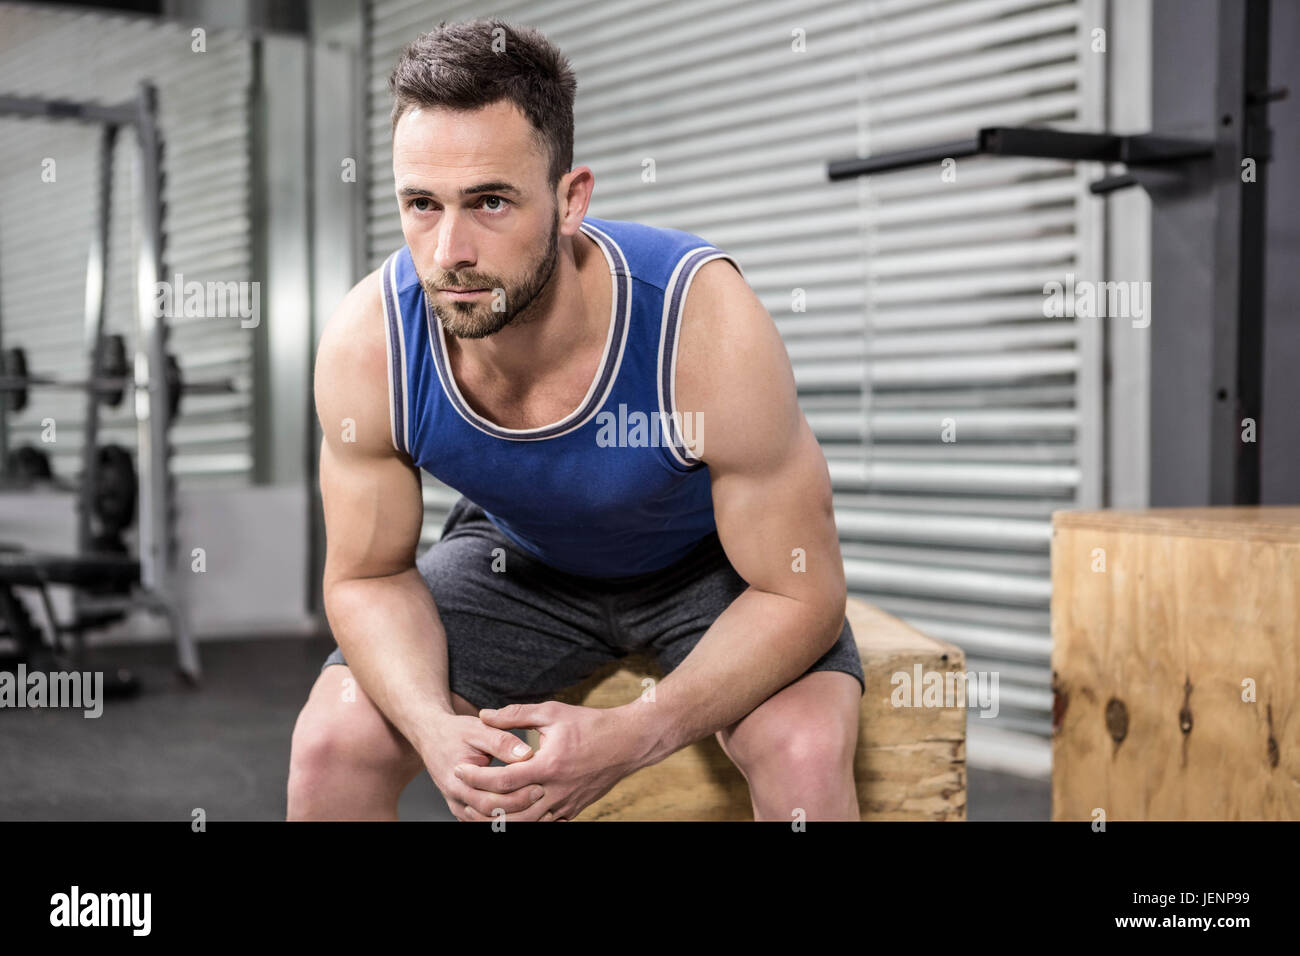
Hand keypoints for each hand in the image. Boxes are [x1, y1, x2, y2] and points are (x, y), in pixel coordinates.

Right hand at [421, 713, 548, 822]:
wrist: (432, 736)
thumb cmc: (456, 731)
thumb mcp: (479, 729)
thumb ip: (502, 741)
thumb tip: (527, 754)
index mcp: (458, 778)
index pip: (490, 799)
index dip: (517, 795)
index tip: (540, 784)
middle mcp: (455, 797)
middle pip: (490, 814)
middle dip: (519, 807)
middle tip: (541, 794)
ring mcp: (458, 806)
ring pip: (486, 822)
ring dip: (512, 817)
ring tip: (538, 807)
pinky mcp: (463, 809)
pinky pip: (483, 821)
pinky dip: (503, 818)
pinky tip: (524, 811)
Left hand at [455, 701, 642, 821]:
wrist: (628, 742)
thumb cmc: (590, 724)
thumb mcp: (552, 712)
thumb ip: (515, 714)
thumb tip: (484, 715)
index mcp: (548, 765)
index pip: (502, 779)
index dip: (476, 777)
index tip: (458, 769)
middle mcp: (556, 790)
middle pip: (510, 812)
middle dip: (482, 805)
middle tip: (463, 794)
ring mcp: (566, 805)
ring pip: (526, 825)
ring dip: (501, 821)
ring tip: (480, 809)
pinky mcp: (573, 811)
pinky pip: (544, 826)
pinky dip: (525, 824)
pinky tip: (510, 816)